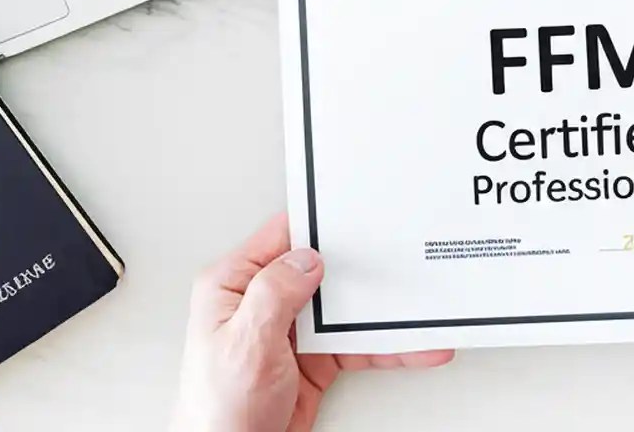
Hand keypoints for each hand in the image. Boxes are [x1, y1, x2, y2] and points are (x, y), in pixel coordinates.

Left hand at [170, 214, 453, 431]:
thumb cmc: (216, 412)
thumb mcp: (246, 346)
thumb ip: (275, 294)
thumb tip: (308, 257)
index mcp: (234, 286)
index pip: (282, 238)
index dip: (320, 226)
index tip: (357, 220)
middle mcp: (262, 303)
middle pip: (324, 272)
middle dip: (365, 272)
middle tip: (402, 264)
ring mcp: (290, 332)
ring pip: (347, 311)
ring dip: (383, 314)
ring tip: (418, 312)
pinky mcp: (313, 360)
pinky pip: (356, 345)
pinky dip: (387, 348)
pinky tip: (412, 347)